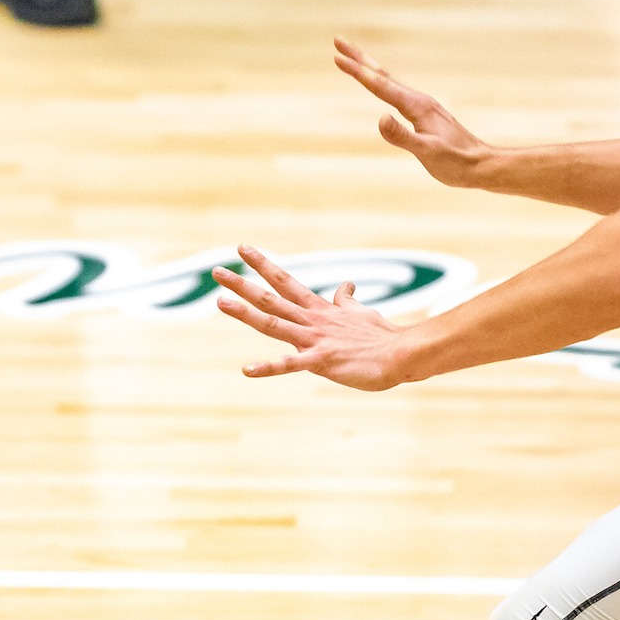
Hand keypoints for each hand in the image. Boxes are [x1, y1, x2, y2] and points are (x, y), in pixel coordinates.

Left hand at [213, 245, 413, 390]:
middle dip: (242, 284)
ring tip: (220, 301)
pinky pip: (290, 365)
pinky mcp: (321, 362)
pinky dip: (268, 367)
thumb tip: (345, 285)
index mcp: (319, 309)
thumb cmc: (381, 336)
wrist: (403, 354)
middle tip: (216, 271)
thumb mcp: (359, 313)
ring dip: (245, 313)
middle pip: (270, 297)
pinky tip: (246, 370)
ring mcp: (314, 339)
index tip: (242, 249)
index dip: (262, 265)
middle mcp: (311, 320)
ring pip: (273, 323)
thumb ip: (346, 300)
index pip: (285, 281)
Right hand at [334, 37, 490, 188]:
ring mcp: (422, 106)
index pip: (380, 86)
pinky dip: (381, 83)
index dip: (358, 72)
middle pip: (383, 75)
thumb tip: (380, 118)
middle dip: (359, 58)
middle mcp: (419, 101)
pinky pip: (396, 92)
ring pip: (389, 81)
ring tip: (354, 58)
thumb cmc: (456, 162)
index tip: (337, 57)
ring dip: (369, 68)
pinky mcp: (424, 114)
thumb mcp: (427, 152)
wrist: (483, 165)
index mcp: (416, 106)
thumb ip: (402, 136)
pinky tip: (380, 86)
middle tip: (338, 40)